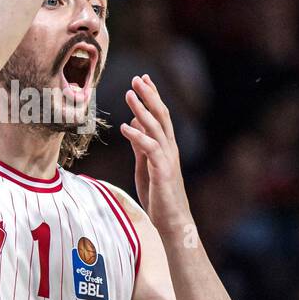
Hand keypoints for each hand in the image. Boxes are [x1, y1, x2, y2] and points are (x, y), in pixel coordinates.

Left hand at [120, 74, 190, 230]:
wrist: (172, 221)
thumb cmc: (159, 196)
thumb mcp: (145, 166)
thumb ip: (140, 146)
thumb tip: (133, 126)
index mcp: (166, 146)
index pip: (161, 115)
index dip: (153, 96)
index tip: (143, 78)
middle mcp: (170, 149)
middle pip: (161, 116)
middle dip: (149, 95)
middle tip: (138, 78)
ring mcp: (167, 159)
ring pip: (156, 128)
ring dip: (142, 109)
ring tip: (129, 94)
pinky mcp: (162, 172)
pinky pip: (150, 149)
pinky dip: (138, 136)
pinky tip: (126, 127)